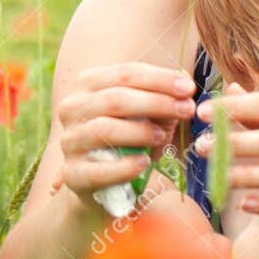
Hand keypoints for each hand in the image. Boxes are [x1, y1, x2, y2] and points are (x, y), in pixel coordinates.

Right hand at [55, 62, 196, 203]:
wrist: (99, 184)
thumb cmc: (126, 140)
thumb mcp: (144, 116)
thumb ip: (161, 100)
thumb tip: (185, 87)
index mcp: (87, 85)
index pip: (125, 74)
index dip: (160, 79)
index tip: (189, 88)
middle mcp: (72, 108)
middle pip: (115, 98)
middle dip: (156, 102)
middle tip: (187, 110)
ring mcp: (70, 142)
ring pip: (104, 129)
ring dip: (139, 131)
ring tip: (163, 137)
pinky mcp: (73, 174)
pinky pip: (98, 169)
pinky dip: (124, 166)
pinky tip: (144, 164)